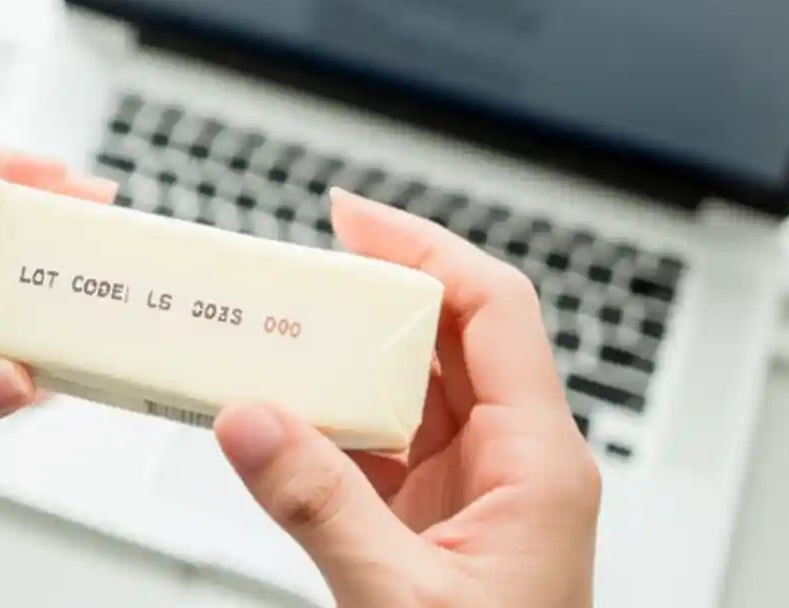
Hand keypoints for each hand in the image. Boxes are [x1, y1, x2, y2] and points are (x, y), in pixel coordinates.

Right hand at [214, 188, 599, 606]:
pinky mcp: (433, 516)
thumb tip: (249, 420)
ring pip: (412, 386)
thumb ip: (320, 508)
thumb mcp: (400, 602)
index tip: (354, 219)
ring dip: (346, 354)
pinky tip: (285, 408)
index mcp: (539, 464)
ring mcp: (473, 488)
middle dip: (372, 293)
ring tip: (281, 326)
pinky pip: (383, 439)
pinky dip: (332, 415)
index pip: (493, 312)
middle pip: (448, 336)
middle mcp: (513, 462)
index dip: (426, 250)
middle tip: (301, 267)